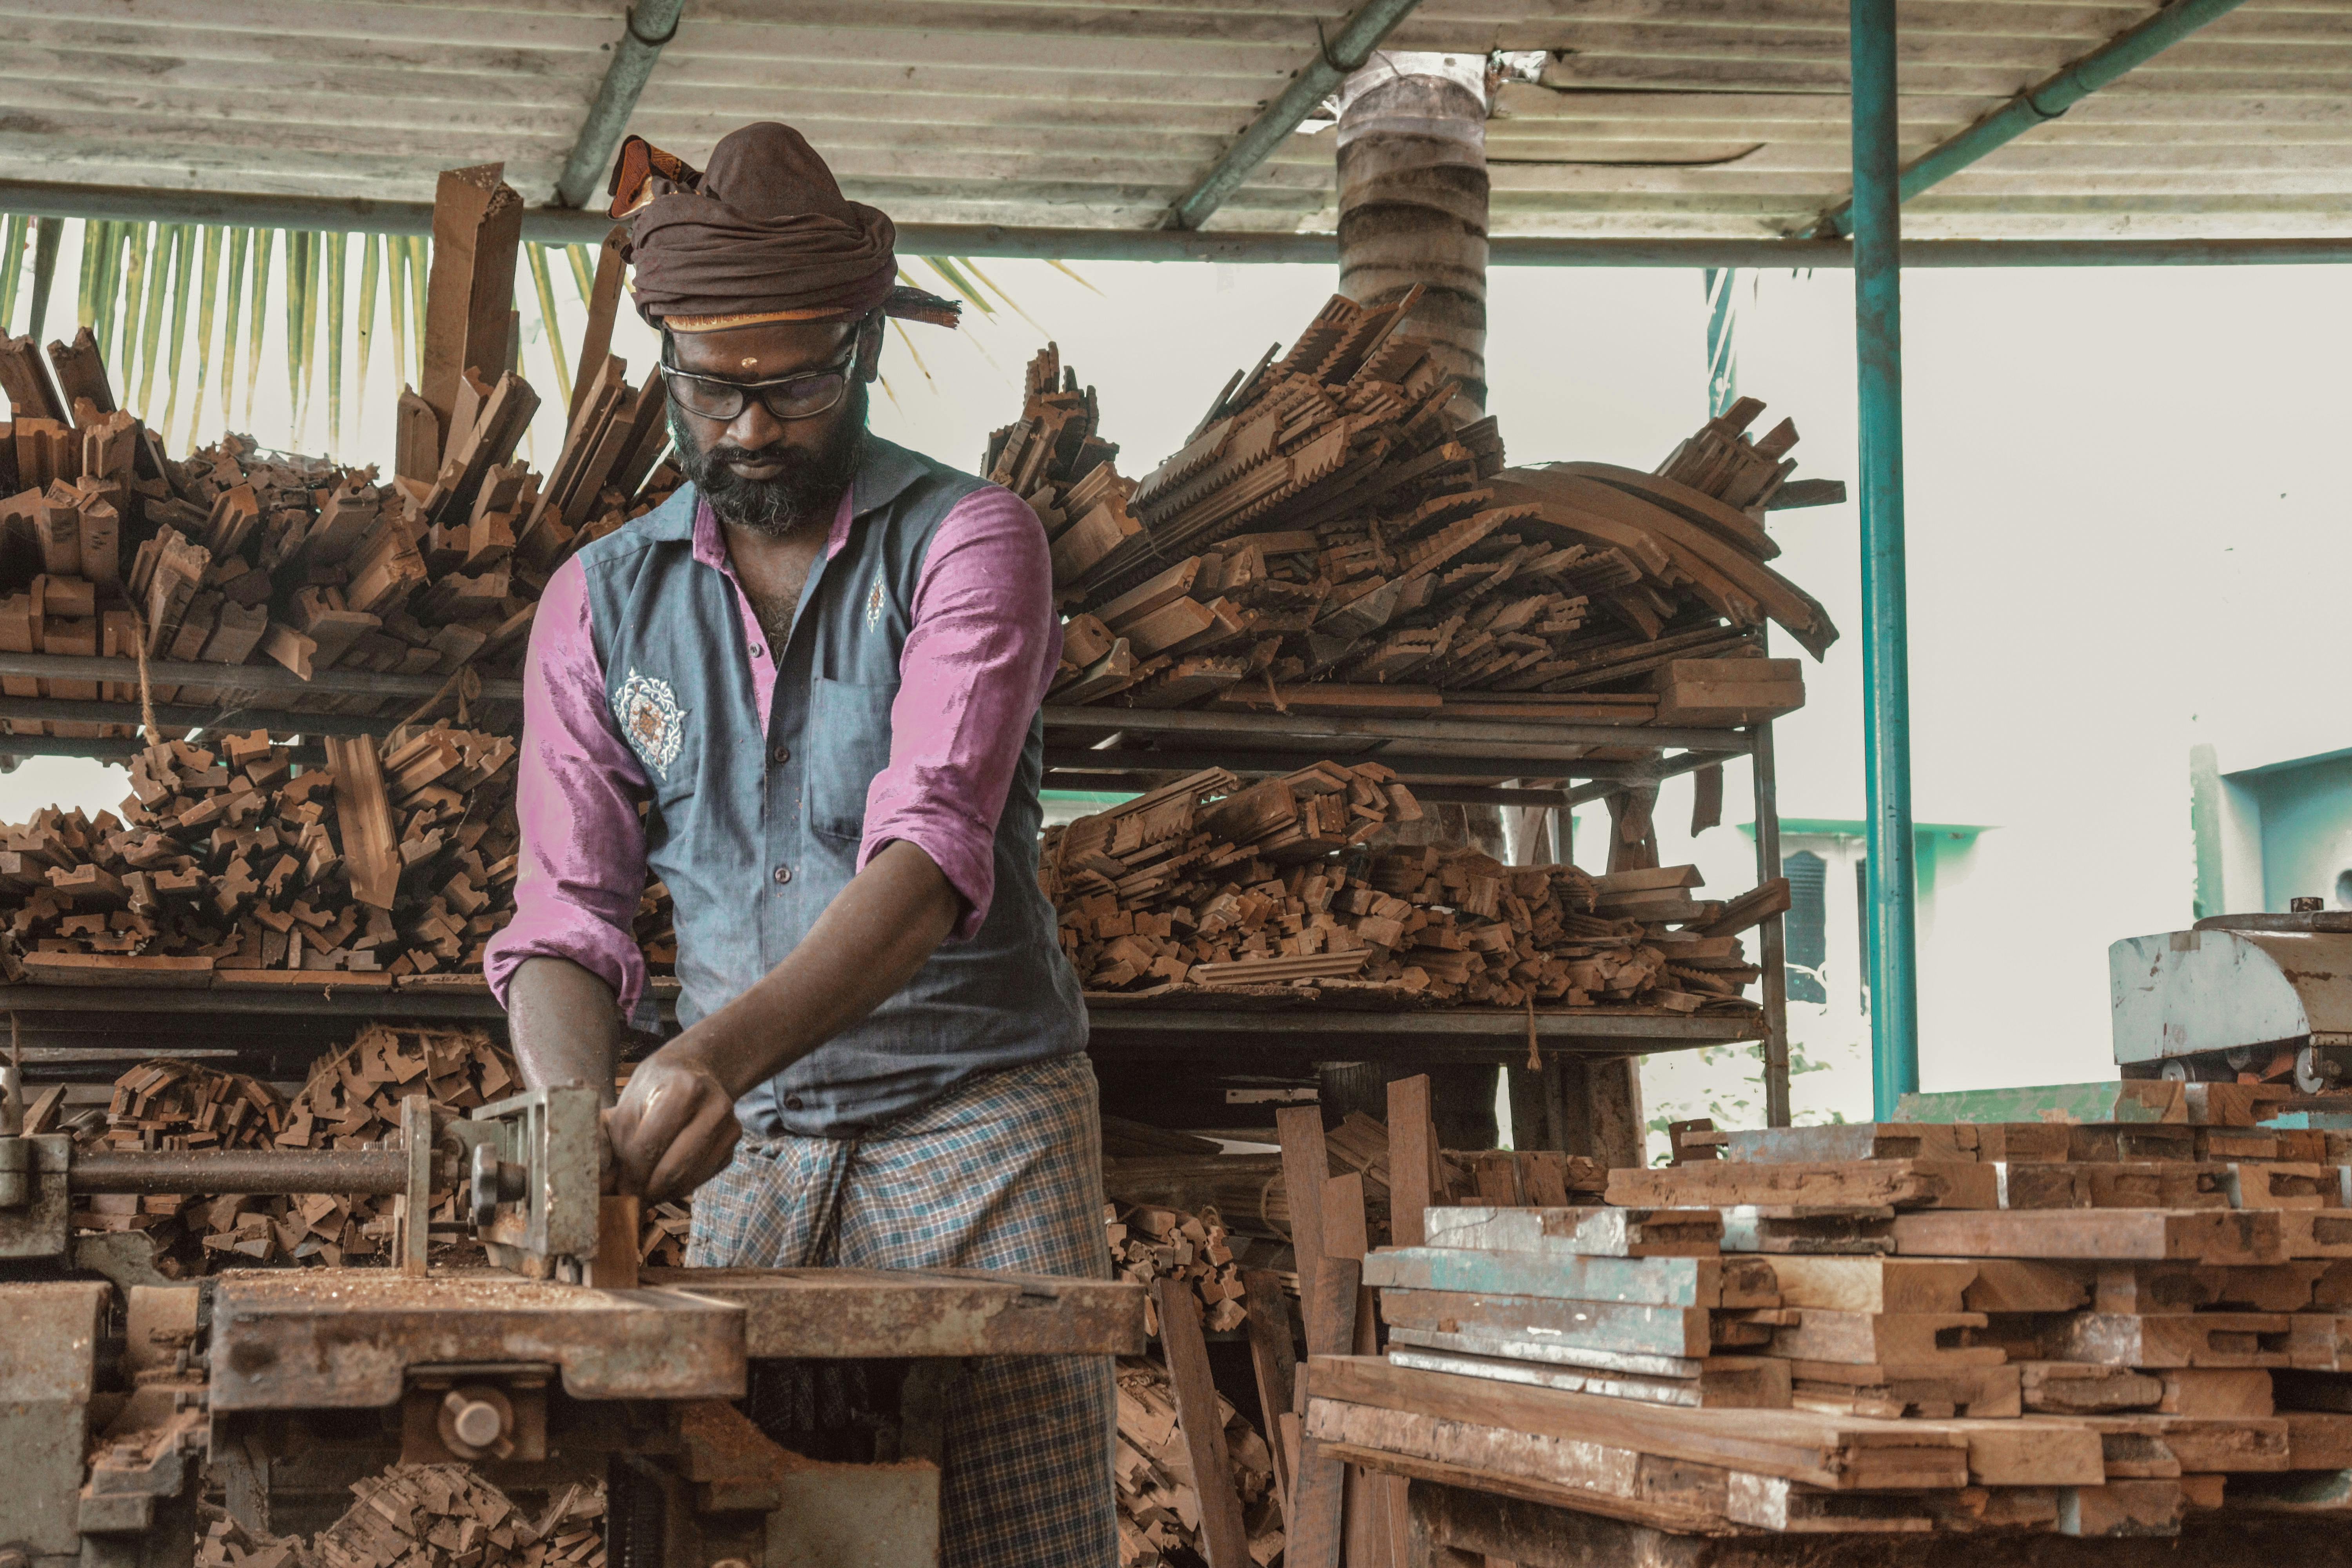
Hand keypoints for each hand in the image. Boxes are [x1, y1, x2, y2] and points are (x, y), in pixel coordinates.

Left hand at [603, 1046, 741, 1202]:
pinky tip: (663, 1180)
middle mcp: (715, 1107)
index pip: (650, 1146)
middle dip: (646, 1190)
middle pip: (673, 1168)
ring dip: (662, 1193)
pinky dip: (679, 1187)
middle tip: (627, 1200)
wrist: (694, 1069)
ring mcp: (730, 1125)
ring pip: (690, 1179)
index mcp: (685, 1089)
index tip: (615, 1191)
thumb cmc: (655, 1086)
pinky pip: (702, 1178)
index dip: (629, 1175)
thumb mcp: (629, 1101)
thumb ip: (615, 1140)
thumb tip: (607, 1184)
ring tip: (642, 1193)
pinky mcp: (733, 1142)